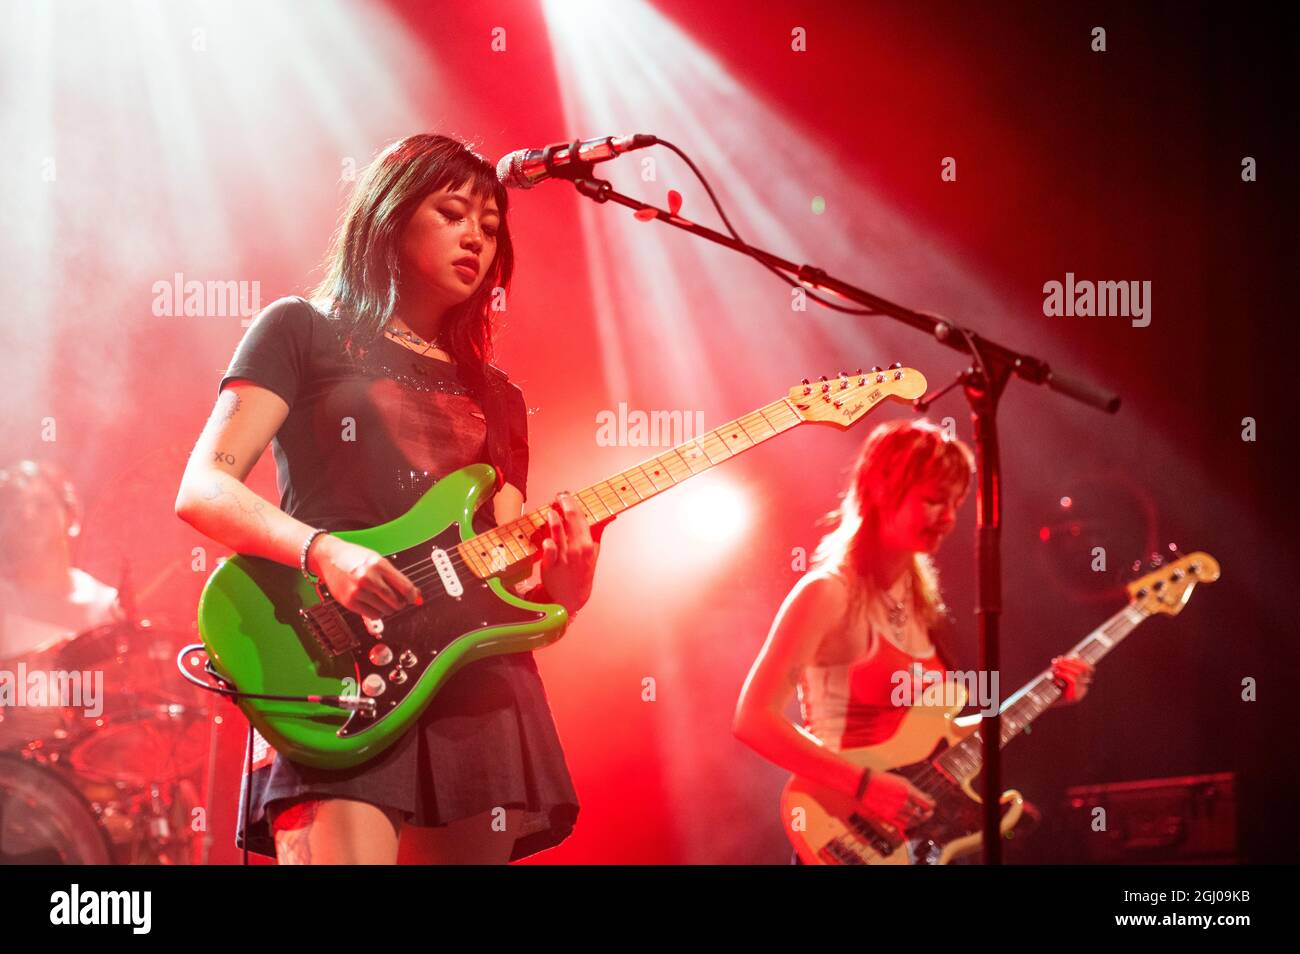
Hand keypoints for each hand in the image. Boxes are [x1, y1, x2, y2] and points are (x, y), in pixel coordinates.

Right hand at [308, 534, 421, 618]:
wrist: (329, 556)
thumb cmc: (355, 557)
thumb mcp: (377, 561)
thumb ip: (395, 577)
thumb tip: (415, 595)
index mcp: (379, 564)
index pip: (405, 587)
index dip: (413, 596)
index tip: (414, 598)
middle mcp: (368, 577)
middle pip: (396, 601)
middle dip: (400, 603)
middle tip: (398, 600)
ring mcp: (357, 590)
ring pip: (385, 610)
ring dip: (388, 608)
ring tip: (381, 599)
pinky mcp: (349, 601)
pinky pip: (373, 615)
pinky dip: (377, 612)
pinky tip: (372, 603)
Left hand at [540, 492, 600, 613]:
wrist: (572, 596)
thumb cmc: (581, 573)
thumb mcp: (593, 552)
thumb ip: (597, 533)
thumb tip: (608, 518)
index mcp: (588, 544)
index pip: (581, 518)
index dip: (573, 504)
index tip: (567, 495)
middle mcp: (577, 549)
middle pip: (572, 521)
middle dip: (565, 505)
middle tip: (559, 496)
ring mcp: (564, 557)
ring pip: (559, 533)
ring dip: (554, 520)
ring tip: (551, 511)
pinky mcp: (550, 565)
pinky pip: (549, 552)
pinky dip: (548, 545)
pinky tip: (546, 538)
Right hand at [857, 771, 934, 830]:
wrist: (862, 784)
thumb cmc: (881, 779)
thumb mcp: (900, 781)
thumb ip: (913, 790)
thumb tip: (925, 797)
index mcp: (907, 791)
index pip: (925, 802)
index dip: (931, 805)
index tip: (932, 804)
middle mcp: (902, 802)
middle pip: (920, 813)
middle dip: (927, 814)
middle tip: (930, 813)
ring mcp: (894, 811)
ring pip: (912, 821)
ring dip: (919, 820)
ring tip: (922, 818)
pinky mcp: (887, 817)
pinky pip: (902, 825)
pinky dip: (909, 825)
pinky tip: (911, 821)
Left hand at [1052, 654, 1093, 703]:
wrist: (1040, 706)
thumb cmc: (1047, 689)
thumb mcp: (1056, 677)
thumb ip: (1064, 667)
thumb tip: (1070, 656)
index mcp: (1081, 685)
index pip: (1088, 669)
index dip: (1080, 660)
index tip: (1069, 656)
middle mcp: (1082, 690)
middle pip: (1083, 670)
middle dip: (1069, 662)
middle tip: (1057, 660)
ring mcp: (1078, 694)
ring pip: (1077, 674)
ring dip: (1065, 666)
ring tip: (1055, 665)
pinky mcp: (1073, 697)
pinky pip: (1072, 680)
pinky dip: (1063, 674)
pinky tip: (1055, 674)